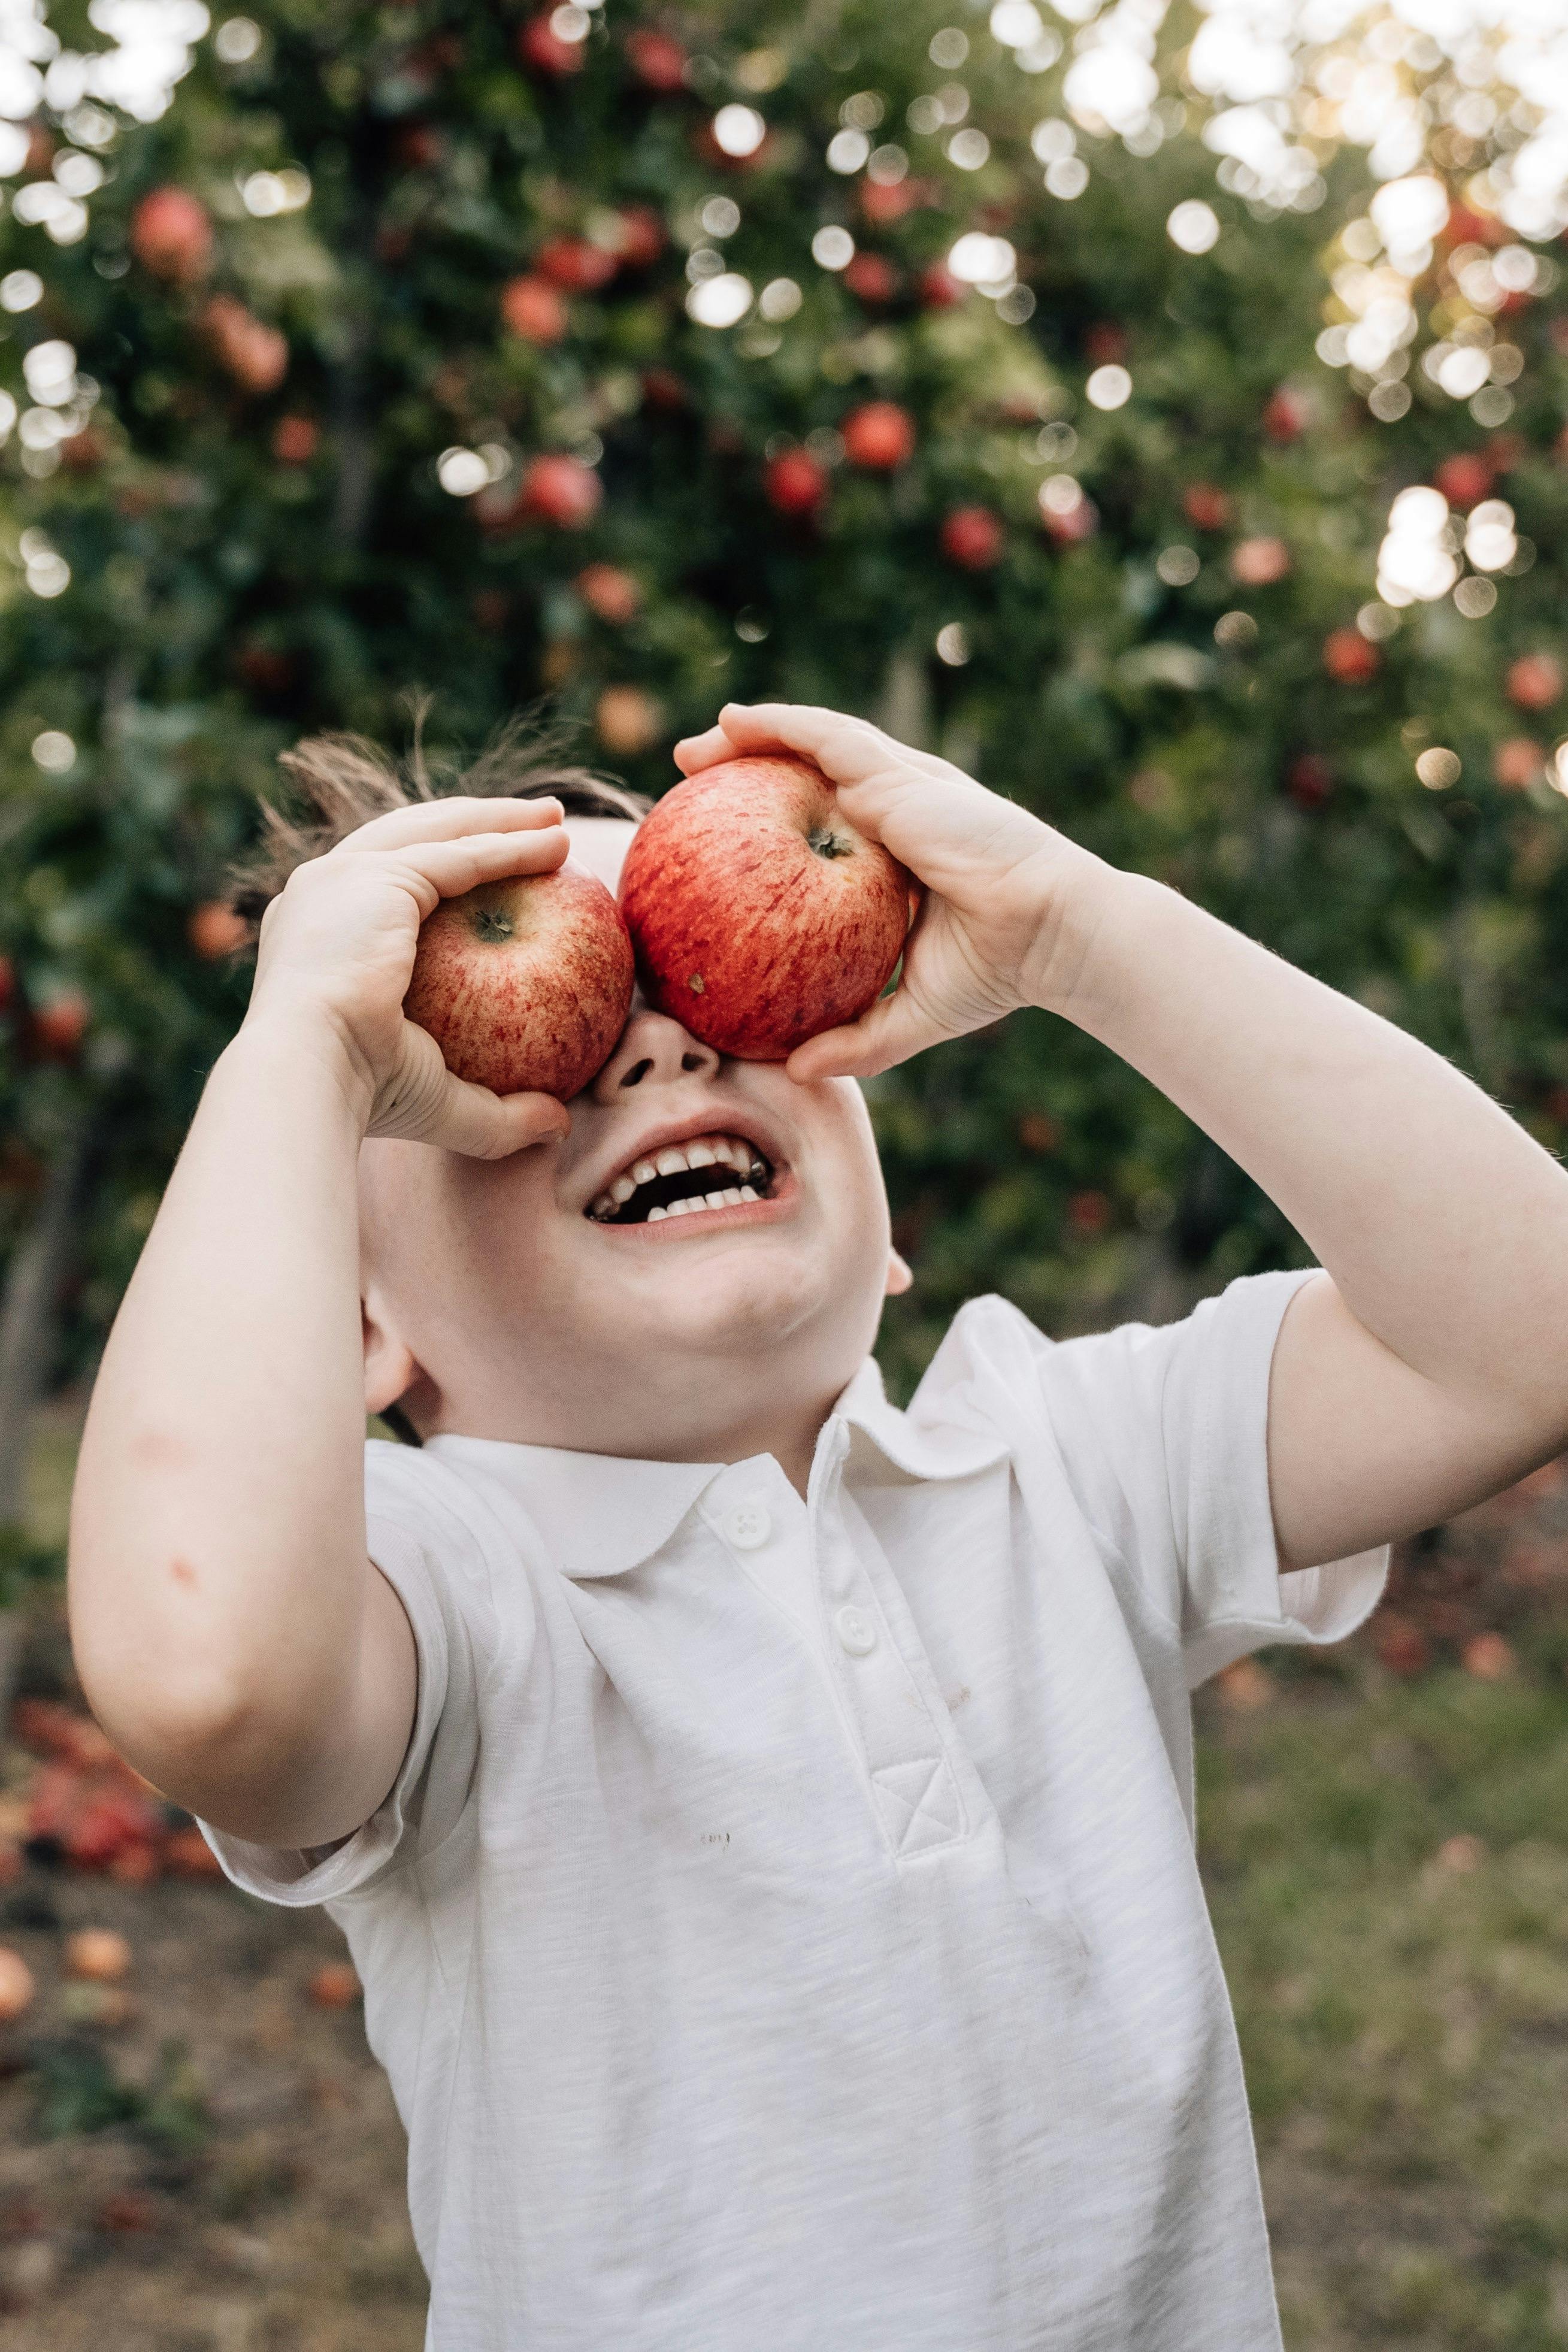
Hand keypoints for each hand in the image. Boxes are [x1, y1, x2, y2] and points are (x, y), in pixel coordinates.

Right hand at [247, 796, 572, 1157]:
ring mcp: (343, 877)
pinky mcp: (378, 876)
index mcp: (317, 935)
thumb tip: (557, 1126)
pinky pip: (463, 856)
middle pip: (411, 838)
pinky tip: (559, 846)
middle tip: (538, 823)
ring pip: (438, 832)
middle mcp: (322, 894)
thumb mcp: (438, 1100)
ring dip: (501, 821)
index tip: (498, 868)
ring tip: (556, 818)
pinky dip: (512, 848)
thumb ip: (498, 1112)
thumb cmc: (363, 1097)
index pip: (385, 884)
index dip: (445, 868)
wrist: (310, 1074)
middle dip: (476, 824)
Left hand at [673, 703, 1109, 1079]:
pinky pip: (826, 738)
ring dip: (748, 736)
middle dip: (745, 766)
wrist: (1051, 934)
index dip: (770, 821)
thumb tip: (794, 1070)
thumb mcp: (912, 1014)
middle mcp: (895, 811)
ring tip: (692, 748)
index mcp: (897, 853)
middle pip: (808, 774)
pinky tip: (733, 720)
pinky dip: (778, 724)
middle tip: (686, 779)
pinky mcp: (899, 779)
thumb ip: (856, 1039)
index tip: (714, 838)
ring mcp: (898, 788)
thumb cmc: (999, 970)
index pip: (824, 823)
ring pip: (811, 745)